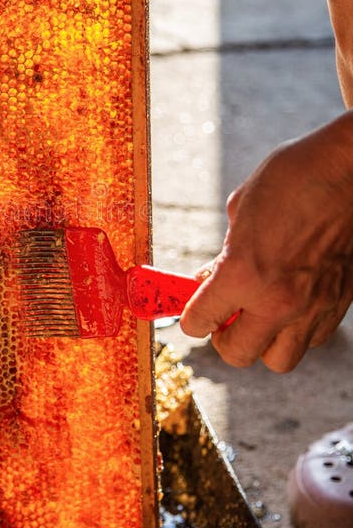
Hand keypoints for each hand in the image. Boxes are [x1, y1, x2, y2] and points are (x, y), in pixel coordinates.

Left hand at [180, 111, 352, 371]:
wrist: (351, 168)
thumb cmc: (292, 177)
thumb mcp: (241, 208)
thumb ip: (226, 251)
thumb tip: (213, 275)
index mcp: (244, 275)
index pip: (199, 322)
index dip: (191, 317)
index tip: (194, 309)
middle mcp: (278, 301)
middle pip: (238, 354)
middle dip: (224, 337)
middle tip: (225, 315)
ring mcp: (313, 307)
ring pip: (280, 359)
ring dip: (263, 341)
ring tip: (260, 313)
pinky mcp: (340, 303)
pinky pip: (313, 338)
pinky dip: (298, 329)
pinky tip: (293, 302)